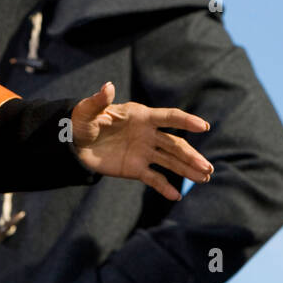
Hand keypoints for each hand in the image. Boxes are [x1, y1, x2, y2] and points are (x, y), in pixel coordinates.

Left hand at [70, 82, 213, 200]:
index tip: (203, 126)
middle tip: (208, 168)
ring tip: (205, 178)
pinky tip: (177, 196)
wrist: (74, 143)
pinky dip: (165, 187)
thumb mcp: (88, 111)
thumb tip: (108, 86)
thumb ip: (100, 101)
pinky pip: (154, 178)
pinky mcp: (136, 168)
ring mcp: (144, 152)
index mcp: (141, 116)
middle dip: (192, 156)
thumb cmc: (82, 121)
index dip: (186, 121)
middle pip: (175, 144)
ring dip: (187, 170)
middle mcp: (148, 134)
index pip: (169, 118)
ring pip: (171, 162)